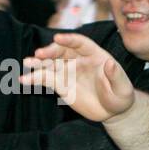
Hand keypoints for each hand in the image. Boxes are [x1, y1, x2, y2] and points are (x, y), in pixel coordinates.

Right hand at [20, 33, 134, 122]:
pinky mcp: (61, 85)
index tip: (57, 38)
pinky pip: (46, 80)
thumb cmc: (121, 95)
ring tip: (27, 63)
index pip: (80, 42)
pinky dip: (35, 79)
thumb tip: (110, 64)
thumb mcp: (123, 87)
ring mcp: (69, 72)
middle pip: (61, 51)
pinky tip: (25, 80)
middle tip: (39, 54)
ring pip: (51, 63)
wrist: (113, 111)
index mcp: (94, 55)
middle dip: (50, 51)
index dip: (68, 39)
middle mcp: (79, 60)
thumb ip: (116, 75)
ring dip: (39, 62)